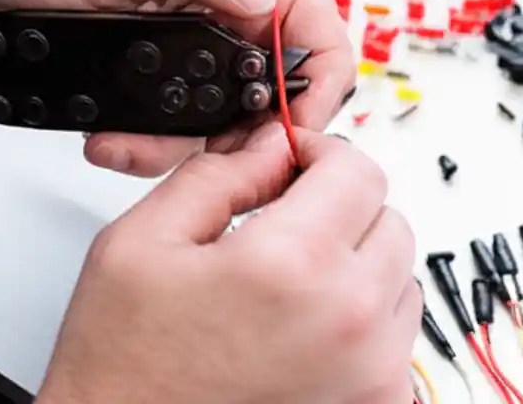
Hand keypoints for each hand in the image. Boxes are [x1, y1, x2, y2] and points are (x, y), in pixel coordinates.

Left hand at [0, 0, 353, 174]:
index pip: (309, 17)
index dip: (320, 75)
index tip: (297, 125)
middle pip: (268, 80)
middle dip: (242, 130)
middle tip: (207, 158)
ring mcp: (167, 37)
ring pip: (215, 110)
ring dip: (182, 143)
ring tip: (129, 147)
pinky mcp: (131, 66)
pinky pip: (163, 118)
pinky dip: (143, 142)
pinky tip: (107, 139)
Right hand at [37, 125, 419, 403]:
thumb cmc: (125, 364)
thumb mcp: (142, 240)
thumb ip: (220, 176)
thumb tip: (274, 145)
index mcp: (290, 265)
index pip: (358, 170)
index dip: (319, 154)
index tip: (291, 163)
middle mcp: (346, 319)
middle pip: (387, 218)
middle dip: (339, 208)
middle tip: (282, 224)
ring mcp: (370, 370)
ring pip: (397, 275)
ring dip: (356, 263)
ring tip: (289, 283)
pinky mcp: (375, 401)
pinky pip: (395, 333)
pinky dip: (362, 318)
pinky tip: (305, 323)